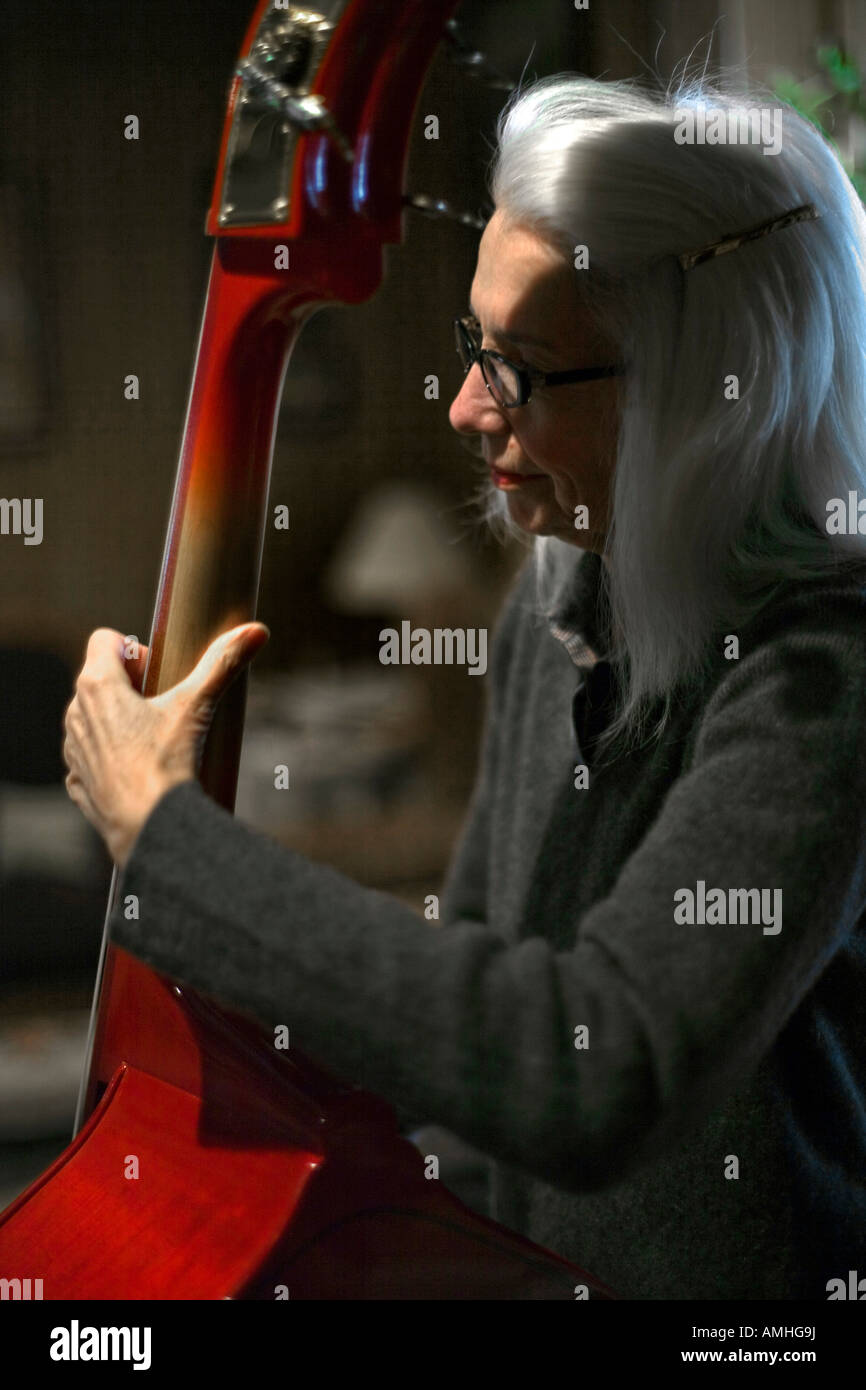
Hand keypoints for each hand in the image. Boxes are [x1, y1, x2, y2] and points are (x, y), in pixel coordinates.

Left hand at [62, 623, 268, 867]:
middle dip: (132, 685)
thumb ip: (222, 663)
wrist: (149, 827)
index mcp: (96, 686)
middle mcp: (75, 713)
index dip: (134, 650)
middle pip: (100, 677)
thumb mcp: (195, 706)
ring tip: (155, 740)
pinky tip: (139, 769)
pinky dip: (112, 756)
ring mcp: (73, 749)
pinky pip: (91, 755)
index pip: (105, 639)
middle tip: (164, 708)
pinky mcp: (77, 780)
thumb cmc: (166, 764)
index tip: (158, 675)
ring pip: (94, 716)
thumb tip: (255, 631)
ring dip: (120, 720)